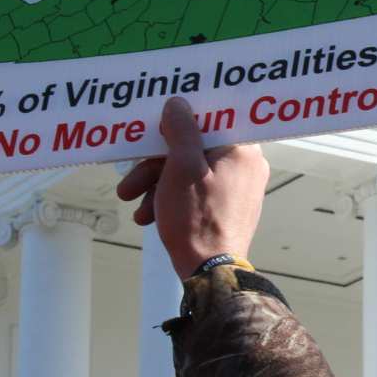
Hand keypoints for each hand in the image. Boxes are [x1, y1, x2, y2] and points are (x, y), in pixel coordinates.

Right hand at [116, 97, 268, 277]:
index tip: (154, 132)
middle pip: (194, 149)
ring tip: (134, 203)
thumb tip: (177, 103)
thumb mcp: (180, 167)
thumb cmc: (196, 219)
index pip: (209, 121)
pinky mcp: (229, 207)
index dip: (177, 124)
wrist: (209, 272)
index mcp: (242, 150)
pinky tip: (148, 215)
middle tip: (129, 183)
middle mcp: (246, 165)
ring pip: (190, 172)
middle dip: (155, 166)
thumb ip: (180, 130)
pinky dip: (172, 199)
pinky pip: (197, 192)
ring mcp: (238, 188)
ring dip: (158, 185)